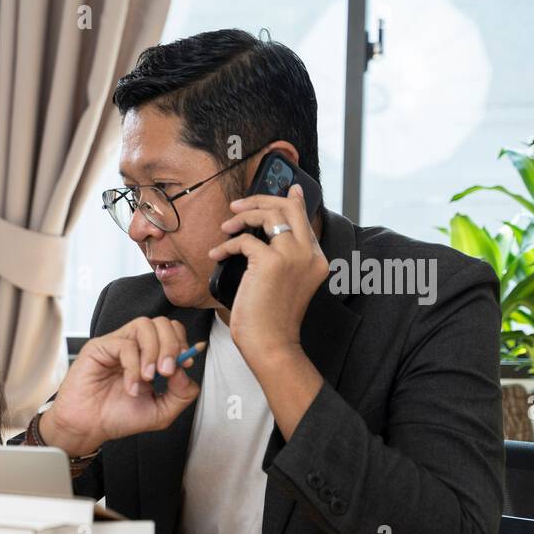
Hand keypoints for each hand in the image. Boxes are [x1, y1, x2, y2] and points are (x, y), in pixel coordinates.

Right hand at [39, 316, 199, 456]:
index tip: (185, 364)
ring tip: (149, 378)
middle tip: (167, 372)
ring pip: (144, 325)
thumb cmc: (117, 417)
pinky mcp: (99, 347)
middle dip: (171, 346)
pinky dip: (133, 366)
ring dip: (153, 352)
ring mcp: (116, 344)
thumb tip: (185, 370)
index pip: (172, 332)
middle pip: (162, 323)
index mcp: (149, 356)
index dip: (183, 344)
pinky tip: (130, 386)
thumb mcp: (161, 412)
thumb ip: (182, 393)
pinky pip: (124, 344)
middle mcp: (134, 346)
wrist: (88, 428)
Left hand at [207, 183, 327, 368]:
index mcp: (317, 259)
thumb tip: (260, 237)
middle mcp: (309, 253)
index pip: (305, 219)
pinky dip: (226, 245)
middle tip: (238, 205)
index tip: (287, 189)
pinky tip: (217, 254)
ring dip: (242, 217)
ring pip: (268, 215)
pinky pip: (243, 240)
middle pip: (289, 207)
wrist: (271, 344)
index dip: (293, 200)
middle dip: (261, 199)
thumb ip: (281, 258)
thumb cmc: (271, 320)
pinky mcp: (270, 262)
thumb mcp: (283, 284)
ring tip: (226, 228)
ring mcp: (292, 255)